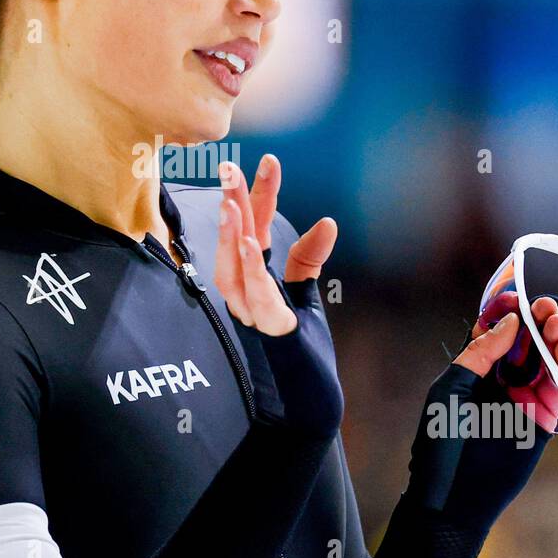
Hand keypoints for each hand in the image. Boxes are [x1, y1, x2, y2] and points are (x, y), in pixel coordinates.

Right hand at [215, 156, 337, 335]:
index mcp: (257, 276)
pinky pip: (257, 296)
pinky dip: (252, 269)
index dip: (259, 194)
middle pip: (236, 241)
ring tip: (233, 202)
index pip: (255, 227)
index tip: (269, 159)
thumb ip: (307, 258)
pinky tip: (251, 243)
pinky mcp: (269, 330)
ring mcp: (254, 311)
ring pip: (234, 268)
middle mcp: (248, 291)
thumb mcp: (305, 295)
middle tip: (230, 168)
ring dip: (232, 234)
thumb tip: (326, 221)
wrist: (306, 398)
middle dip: (233, 204)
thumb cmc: (301, 347)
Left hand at [454, 291, 557, 432]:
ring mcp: (523, 400)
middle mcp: (500, 382)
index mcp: (473, 371)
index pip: (494, 332)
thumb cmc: (440, 441)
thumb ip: (479, 355)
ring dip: (555, 339)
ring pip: (545, 362)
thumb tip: (509, 323)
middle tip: (547, 305)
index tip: (517, 296)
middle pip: (525, 343)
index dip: (507, 312)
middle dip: (537, 321)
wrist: (452, 494)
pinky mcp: (542, 421)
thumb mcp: (450, 388)